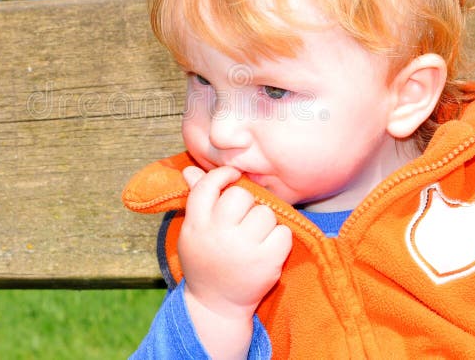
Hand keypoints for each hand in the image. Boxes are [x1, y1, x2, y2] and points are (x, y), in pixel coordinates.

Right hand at [179, 165, 292, 323]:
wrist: (216, 305)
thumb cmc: (206, 261)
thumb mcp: (195, 231)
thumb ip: (197, 199)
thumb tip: (191, 169)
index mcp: (196, 225)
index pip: (207, 186)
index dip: (222, 175)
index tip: (232, 176)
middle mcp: (218, 235)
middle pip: (240, 195)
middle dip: (246, 203)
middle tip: (243, 220)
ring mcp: (243, 249)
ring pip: (264, 212)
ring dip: (264, 221)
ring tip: (255, 237)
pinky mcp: (266, 262)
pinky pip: (283, 232)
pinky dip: (280, 238)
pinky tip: (268, 249)